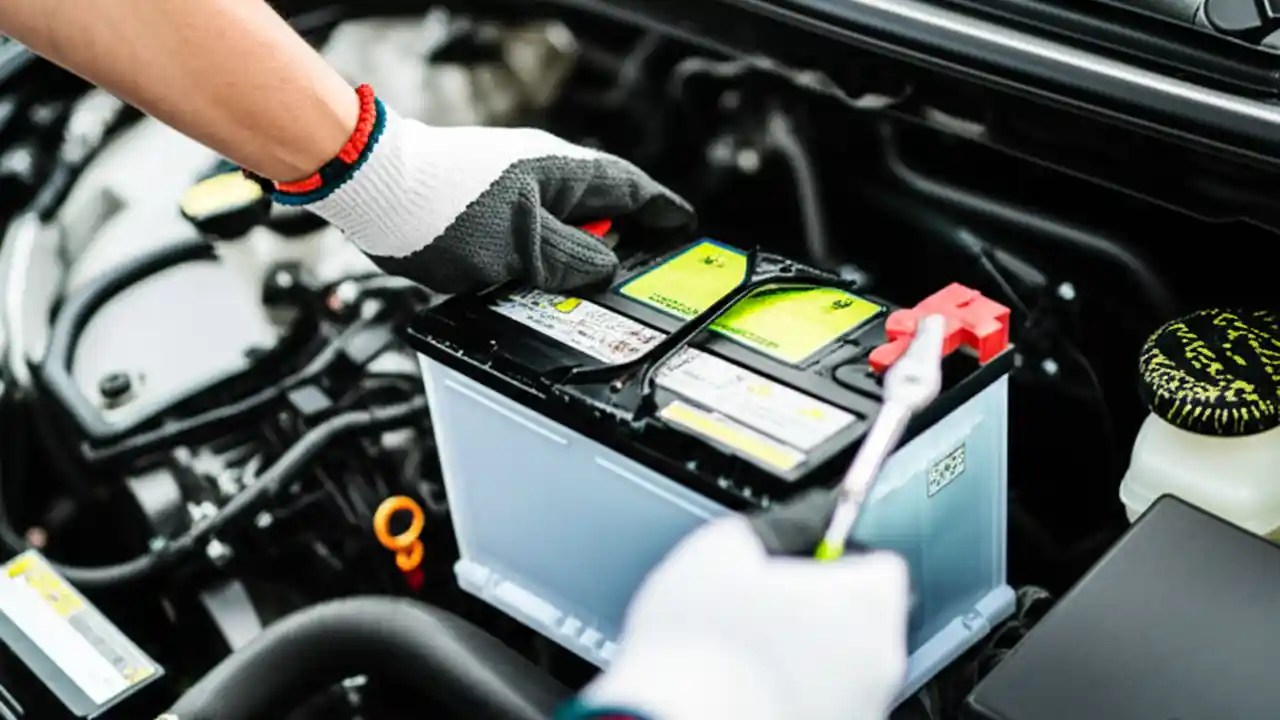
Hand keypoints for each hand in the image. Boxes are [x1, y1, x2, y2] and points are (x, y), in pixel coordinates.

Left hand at [300, 107, 693, 293]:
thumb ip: (572, 260)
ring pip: (563, 223)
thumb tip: (605, 267)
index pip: (633, 190)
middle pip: (601, 206)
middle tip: (644, 271)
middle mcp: (542, 173)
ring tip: (586, 290)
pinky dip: (544, 257)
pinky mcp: (484, 204)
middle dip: (624, 237)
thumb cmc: (443, 211)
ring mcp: (512, 186)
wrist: (373, 192)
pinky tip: (535, 282)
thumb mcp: (524, 250)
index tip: (686, 228)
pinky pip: (531, 232)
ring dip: (578, 253)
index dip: (664, 212)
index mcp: (564, 172)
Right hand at [579, 516, 909, 719]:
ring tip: (743, 650)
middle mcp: (879, 661)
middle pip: (861, 616)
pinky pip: (821, 700)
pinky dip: (792, 690)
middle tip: (762, 602)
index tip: (803, 555)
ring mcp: (861, 707)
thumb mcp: (724, 548)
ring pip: (840, 664)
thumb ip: (781, 524)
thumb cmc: (704, 649)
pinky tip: (745, 684)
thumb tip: (800, 521)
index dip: (837, 553)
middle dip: (818, 605)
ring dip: (804, 651)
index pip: (881, 562)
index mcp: (866, 604)